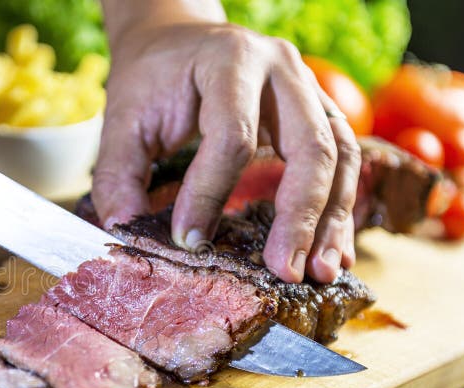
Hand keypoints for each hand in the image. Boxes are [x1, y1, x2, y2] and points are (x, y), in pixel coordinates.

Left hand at [94, 6, 359, 283]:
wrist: (178, 41)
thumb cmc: (153, 79)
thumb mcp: (123, 118)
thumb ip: (118, 173)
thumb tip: (125, 230)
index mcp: (229, 60)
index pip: (232, 135)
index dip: (210, 193)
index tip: (189, 241)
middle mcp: (281, 69)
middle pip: (310, 145)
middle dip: (300, 216)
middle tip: (285, 271)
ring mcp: (308, 89)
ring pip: (340, 155)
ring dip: (332, 219)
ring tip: (320, 271)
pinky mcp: (318, 113)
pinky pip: (345, 161)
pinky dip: (341, 210)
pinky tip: (334, 252)